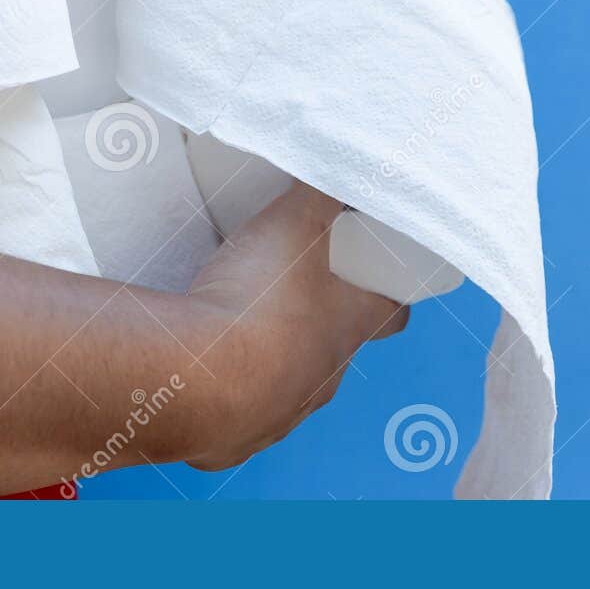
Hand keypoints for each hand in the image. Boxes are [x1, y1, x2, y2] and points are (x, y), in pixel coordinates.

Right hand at [182, 182, 407, 469]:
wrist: (196, 378)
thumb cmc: (258, 298)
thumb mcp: (294, 221)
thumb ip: (318, 185)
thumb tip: (340, 149)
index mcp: (348, 326)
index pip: (393, 311)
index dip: (390, 289)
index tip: (378, 270)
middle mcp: (324, 377)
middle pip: (338, 350)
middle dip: (322, 323)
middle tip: (296, 290)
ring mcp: (281, 414)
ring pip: (290, 386)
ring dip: (273, 361)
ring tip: (238, 328)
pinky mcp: (233, 439)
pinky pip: (238, 418)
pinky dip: (227, 396)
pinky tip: (204, 373)